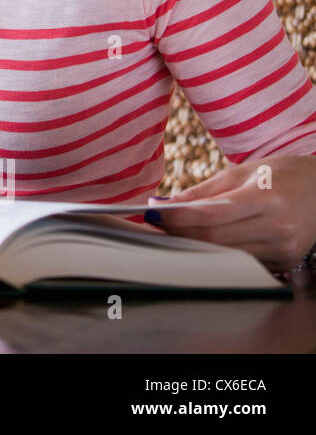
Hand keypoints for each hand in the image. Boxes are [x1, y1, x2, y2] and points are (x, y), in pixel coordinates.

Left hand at [147, 154, 315, 273]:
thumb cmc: (280, 175)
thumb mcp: (239, 173)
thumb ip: (201, 192)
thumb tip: (163, 205)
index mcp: (266, 198)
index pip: (211, 214)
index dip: (177, 217)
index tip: (151, 212)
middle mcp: (278, 227)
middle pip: (214, 239)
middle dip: (179, 232)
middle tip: (156, 223)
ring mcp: (283, 249)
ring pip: (223, 254)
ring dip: (193, 244)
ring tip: (175, 230)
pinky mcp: (284, 262)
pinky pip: (239, 261)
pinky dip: (216, 251)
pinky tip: (203, 240)